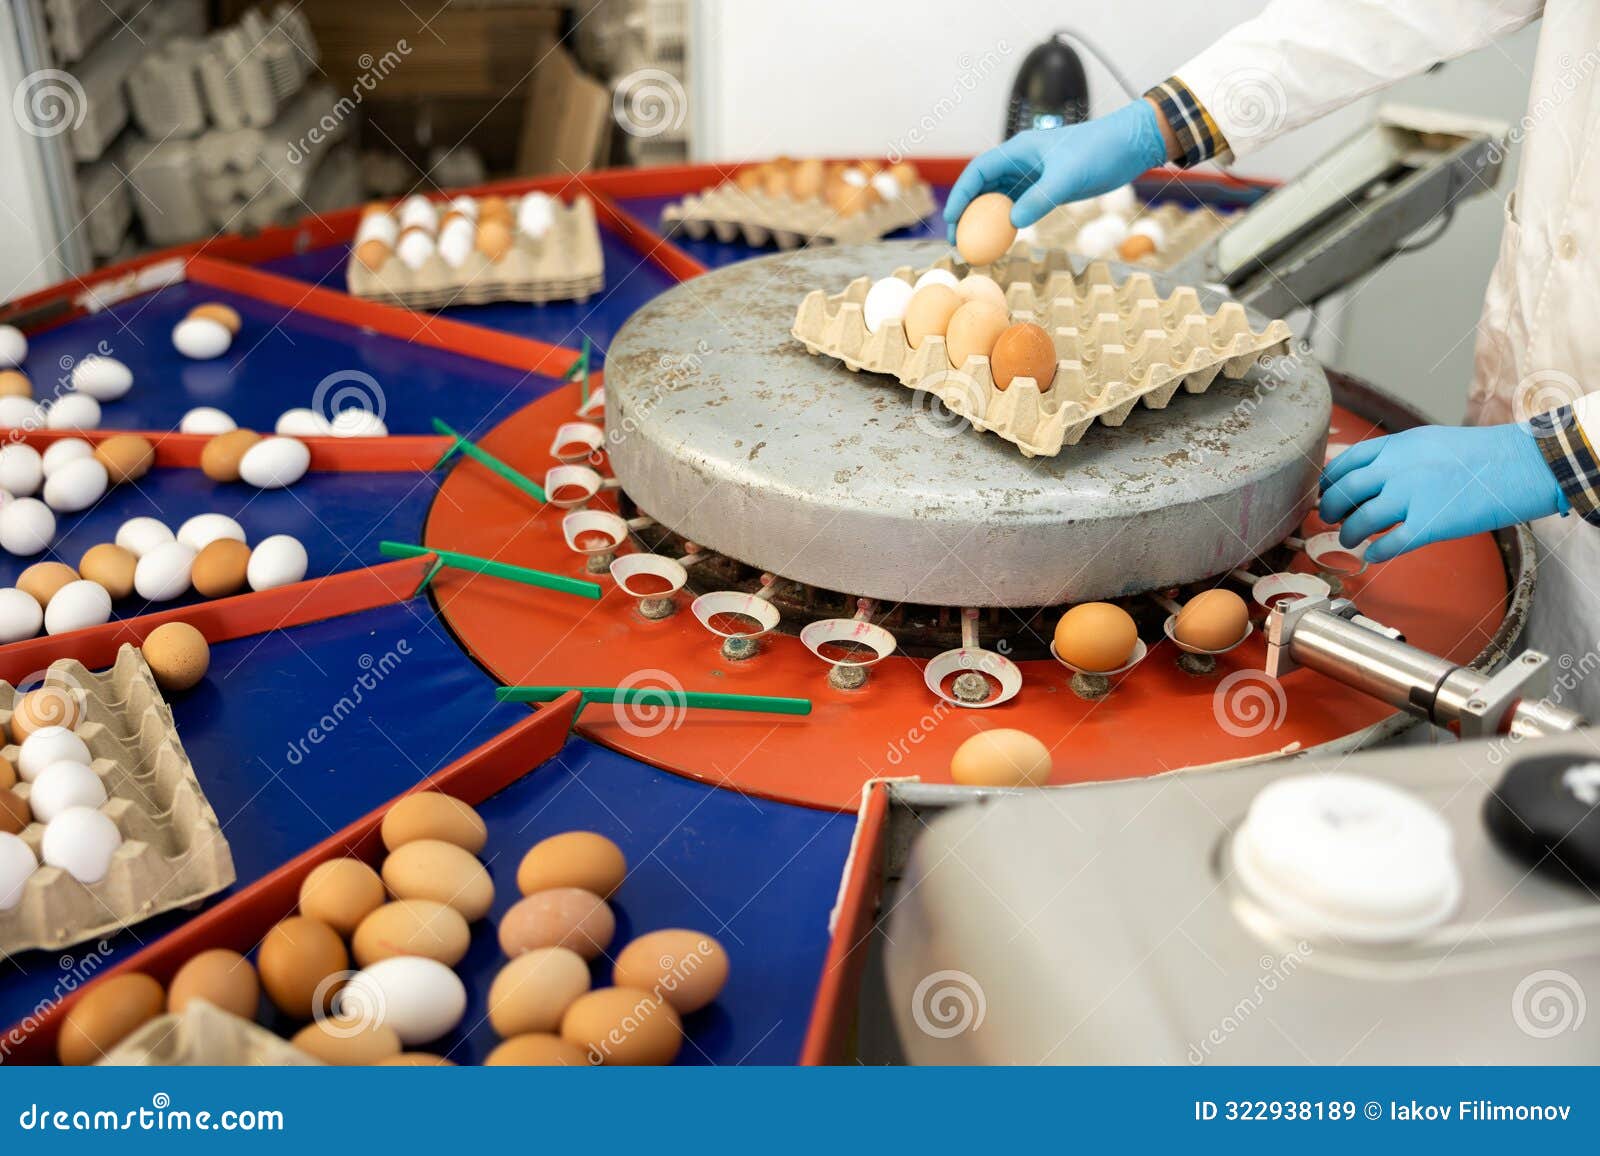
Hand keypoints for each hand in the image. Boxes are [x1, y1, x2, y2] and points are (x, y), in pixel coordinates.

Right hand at [943, 100, 1168, 238]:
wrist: (1129, 146)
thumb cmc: (1099, 152)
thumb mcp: (1068, 177)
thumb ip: (1040, 199)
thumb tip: (1012, 223)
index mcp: (1020, 149)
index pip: (979, 171)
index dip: (961, 194)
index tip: (952, 219)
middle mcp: (1022, 161)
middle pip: (983, 186)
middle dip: (965, 212)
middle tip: (957, 240)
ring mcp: (1034, 174)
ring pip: (999, 198)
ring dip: (984, 219)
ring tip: (974, 244)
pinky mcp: (1047, 187)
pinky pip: (1018, 206)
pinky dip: (1006, 222)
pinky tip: (1002, 241)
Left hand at [1319, 424, 1568, 562]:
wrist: (1522, 464)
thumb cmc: (1481, 455)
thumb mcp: (1429, 441)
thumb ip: (1397, 457)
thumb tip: (1371, 476)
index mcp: (1397, 446)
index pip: (1346, 462)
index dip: (1329, 480)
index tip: (1326, 492)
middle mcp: (1397, 469)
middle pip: (1344, 491)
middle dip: (1331, 508)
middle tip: (1330, 518)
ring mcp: (1412, 496)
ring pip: (1361, 521)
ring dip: (1349, 534)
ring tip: (1349, 540)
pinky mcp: (1430, 524)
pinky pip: (1389, 544)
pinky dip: (1374, 552)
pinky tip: (1373, 555)